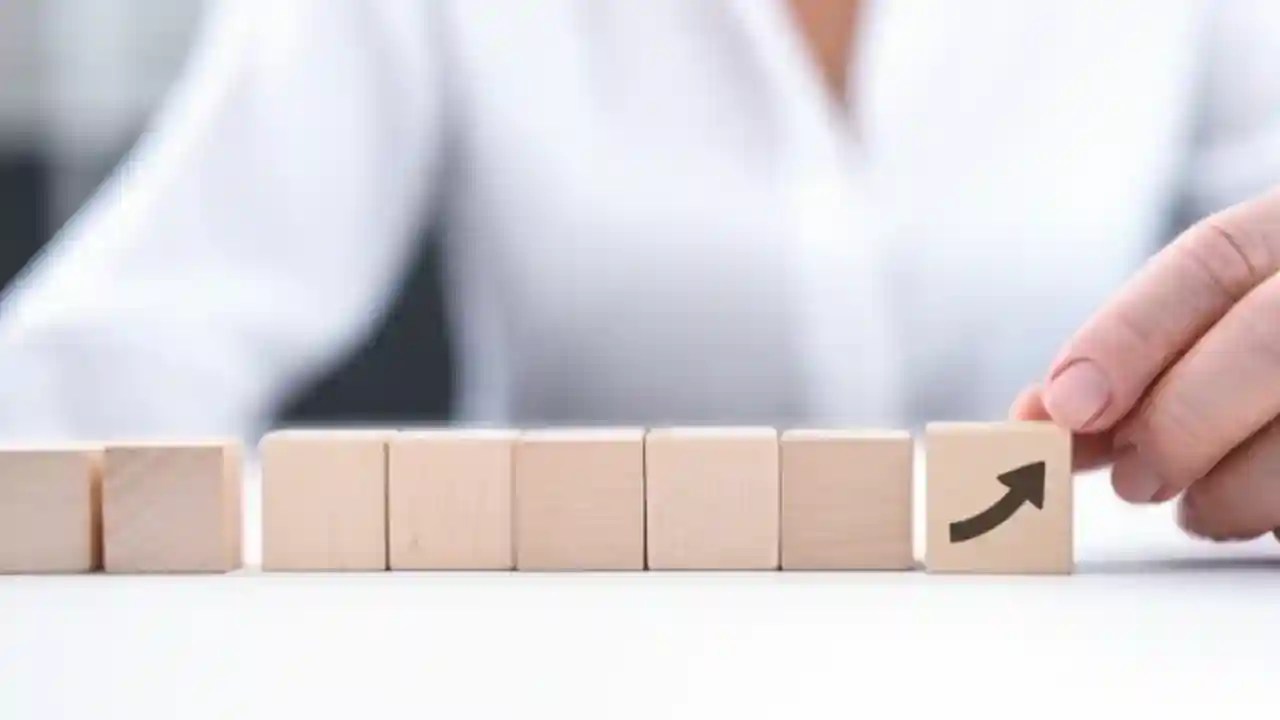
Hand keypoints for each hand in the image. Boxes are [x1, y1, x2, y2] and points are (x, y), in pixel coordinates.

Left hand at [1011, 188, 1279, 541]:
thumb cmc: (1272, 342)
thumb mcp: (1227, 318)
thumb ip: (1142, 359)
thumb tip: (1039, 414)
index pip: (1212, 261)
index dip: (1127, 336)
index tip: (1063, 407)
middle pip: (1269, 340)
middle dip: (1182, 423)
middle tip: (1133, 479)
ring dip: (1236, 491)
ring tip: (1202, 508)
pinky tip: (1267, 517)